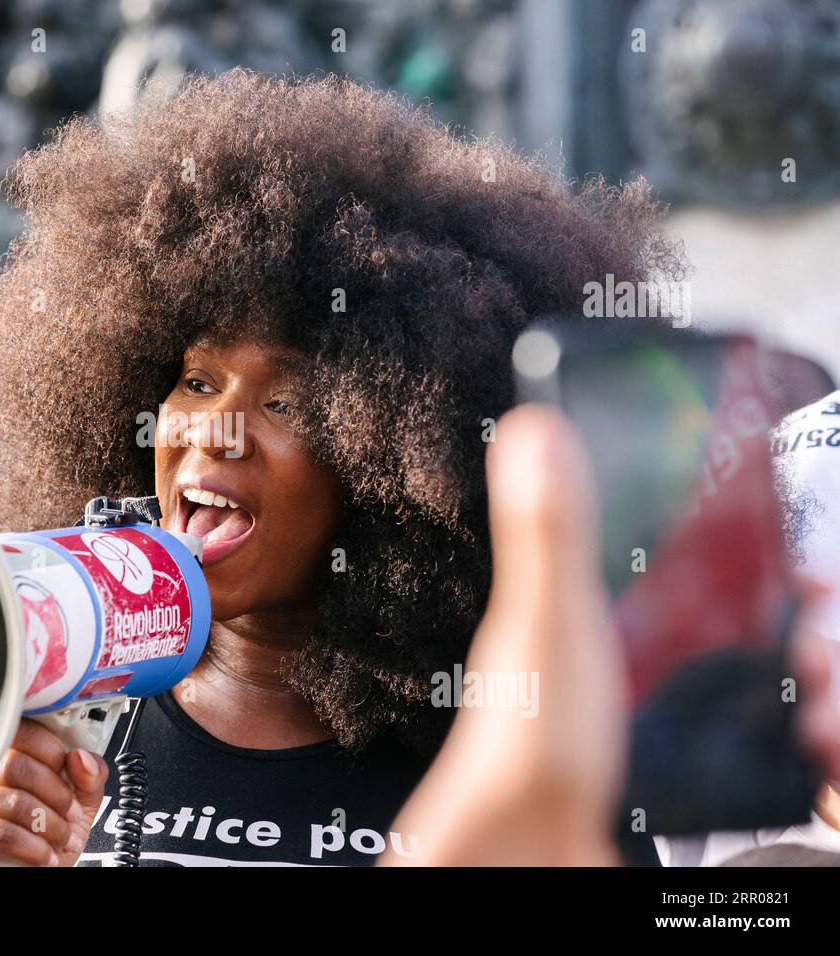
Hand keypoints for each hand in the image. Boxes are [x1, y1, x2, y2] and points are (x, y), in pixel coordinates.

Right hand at [0, 719, 108, 865]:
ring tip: (60, 841)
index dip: (51, 751)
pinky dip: (31, 848)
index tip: (68, 772)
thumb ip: (90, 775)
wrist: (31, 875)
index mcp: (6, 755)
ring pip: (11, 801)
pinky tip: (43, 856)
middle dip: (55, 794)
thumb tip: (82, 758)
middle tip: (70, 814)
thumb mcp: (80, 802)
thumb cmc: (48, 837)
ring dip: (49, 826)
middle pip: (14, 765)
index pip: (19, 730)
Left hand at [383, 405, 839, 865]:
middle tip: (822, 649)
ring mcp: (664, 714)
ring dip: (817, 687)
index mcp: (602, 610)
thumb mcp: (546, 624)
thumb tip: (532, 426)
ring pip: (770, 683)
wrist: (532, 855)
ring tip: (823, 711)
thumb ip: (548, 534)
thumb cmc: (527, 744)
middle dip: (810, 629)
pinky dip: (803, 744)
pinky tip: (812, 754)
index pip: (704, 561)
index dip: (766, 560)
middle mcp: (637, 656)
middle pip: (753, 623)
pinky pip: (766, 745)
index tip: (814, 572)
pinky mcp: (685, 771)